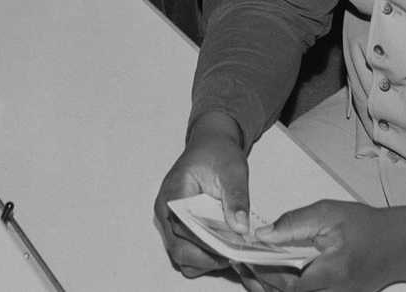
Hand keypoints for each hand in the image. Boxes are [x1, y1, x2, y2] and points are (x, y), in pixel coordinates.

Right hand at [155, 112, 251, 276]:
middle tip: (234, 255)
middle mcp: (165, 211)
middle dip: (208, 258)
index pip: (184, 229)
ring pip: (183, 256)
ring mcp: (169, 221)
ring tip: (230, 252)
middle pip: (180, 250)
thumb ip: (236, 197)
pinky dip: (205, 257)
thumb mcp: (233, 169)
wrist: (211, 145)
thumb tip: (240, 227)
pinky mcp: (179, 227)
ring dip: (206, 261)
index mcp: (173, 193)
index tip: (230, 250)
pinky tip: (223, 249)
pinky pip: (188, 251)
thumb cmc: (217, 152)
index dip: (206, 244)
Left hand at [250, 201, 405, 291]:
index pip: (285, 286)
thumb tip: (263, 234)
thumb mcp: (329, 213)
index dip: (260, 274)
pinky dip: (283, 289)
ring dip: (268, 288)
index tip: (242, 258)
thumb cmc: (366, 226)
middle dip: (259, 284)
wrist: (399, 246)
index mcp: (330, 274)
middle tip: (240, 265)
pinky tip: (270, 274)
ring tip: (249, 269)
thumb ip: (295, 223)